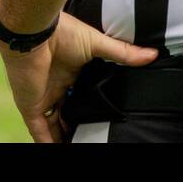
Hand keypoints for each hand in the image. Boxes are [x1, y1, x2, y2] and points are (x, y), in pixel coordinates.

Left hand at [0, 11, 156, 142]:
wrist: (34, 31)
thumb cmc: (61, 32)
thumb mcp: (96, 43)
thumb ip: (122, 53)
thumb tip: (152, 54)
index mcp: (69, 74)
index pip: (79, 97)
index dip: (88, 108)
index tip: (101, 119)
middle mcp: (54, 88)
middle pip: (66, 114)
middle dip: (76, 127)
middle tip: (92, 137)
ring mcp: (42, 98)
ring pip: (52, 127)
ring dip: (64, 137)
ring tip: (81, 144)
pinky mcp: (30, 107)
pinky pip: (39, 132)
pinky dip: (46, 143)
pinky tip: (57, 150)